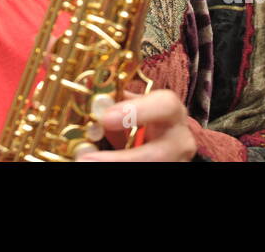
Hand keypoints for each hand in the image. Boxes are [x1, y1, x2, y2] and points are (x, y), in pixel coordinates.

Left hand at [75, 89, 196, 161]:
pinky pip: (143, 171)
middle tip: (86, 159)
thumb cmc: (145, 118)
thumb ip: (116, 101)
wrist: (164, 138)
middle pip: (156, 154)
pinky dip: (118, 168)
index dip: (136, 111)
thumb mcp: (135, 106)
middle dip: (120, 159)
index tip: (105, 118)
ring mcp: (176, 160)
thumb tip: (87, 94)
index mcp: (171, 111)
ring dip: (115, 165)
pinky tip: (96, 164)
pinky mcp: (170, 169)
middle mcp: (179, 138)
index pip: (164, 105)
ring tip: (86, 162)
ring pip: (151, 166)